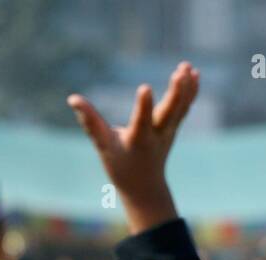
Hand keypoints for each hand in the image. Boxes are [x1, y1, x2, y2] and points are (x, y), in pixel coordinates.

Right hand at [67, 62, 198, 234]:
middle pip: (169, 113)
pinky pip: (185, 106)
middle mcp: (157, 135)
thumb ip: (90, 122)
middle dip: (175, 93)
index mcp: (137, 141)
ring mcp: (169, 131)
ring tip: (185, 66)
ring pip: (181, 107)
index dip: (144, 105)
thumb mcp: (103, 146)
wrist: (144, 186)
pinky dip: (191, 90)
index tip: (145, 87)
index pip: (142, 121)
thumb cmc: (119, 165)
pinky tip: (193, 72)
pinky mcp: (175, 126)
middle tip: (179, 72)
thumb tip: (72, 98)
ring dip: (185, 87)